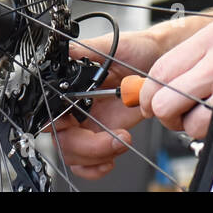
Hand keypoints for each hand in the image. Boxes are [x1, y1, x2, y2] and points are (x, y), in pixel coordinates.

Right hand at [46, 28, 165, 179]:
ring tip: (122, 142)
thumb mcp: (110, 45)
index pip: (50, 112)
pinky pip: (89, 162)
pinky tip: (111, 160)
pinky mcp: (106, 136)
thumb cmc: (138, 48)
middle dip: (88, 146)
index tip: (79, 127)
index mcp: (71, 87)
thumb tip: (65, 51)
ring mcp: (91, 124)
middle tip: (115, 139)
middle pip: (63, 140)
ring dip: (97, 156)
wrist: (161, 58)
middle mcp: (77, 108)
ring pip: (75, 155)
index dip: (59, 124)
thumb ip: (83, 50)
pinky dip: (96, 167)